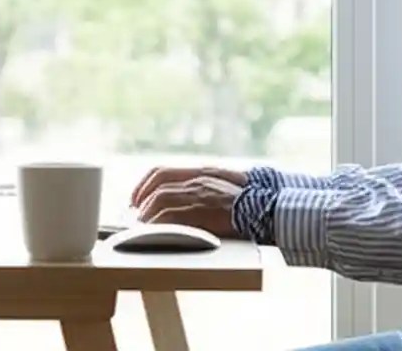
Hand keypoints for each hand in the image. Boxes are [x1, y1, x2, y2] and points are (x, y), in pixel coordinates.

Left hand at [131, 171, 246, 237]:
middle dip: (142, 200)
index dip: (144, 183)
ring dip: (148, 213)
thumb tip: (184, 195)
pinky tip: (154, 231)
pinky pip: (171, 216)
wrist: (265, 210)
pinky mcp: (201, 212)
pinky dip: (158, 223)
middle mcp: (197, 180)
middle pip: (158, 185)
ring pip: (161, 200)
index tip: (137, 197)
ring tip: (144, 225)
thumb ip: (204, 186)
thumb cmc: (248, 202)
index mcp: (201, 172)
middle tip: (136, 214)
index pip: (162, 171)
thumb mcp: (224, 184)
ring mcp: (199, 196)